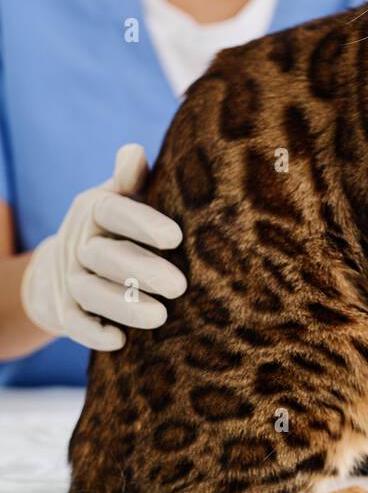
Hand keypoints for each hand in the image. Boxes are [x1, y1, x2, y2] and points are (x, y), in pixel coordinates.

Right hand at [20, 144, 186, 350]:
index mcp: (94, 208)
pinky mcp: (63, 310)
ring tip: (160, 316)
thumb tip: (133, 152)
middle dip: (142, 270)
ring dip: (123, 305)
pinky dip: (93, 332)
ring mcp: (68, 277)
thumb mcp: (120, 197)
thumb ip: (131, 179)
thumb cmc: (113, 226)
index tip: (176, 237)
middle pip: (104, 255)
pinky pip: (73, 323)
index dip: (143, 223)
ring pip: (89, 291)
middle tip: (180, 285)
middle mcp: (77, 241)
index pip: (115, 212)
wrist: (62, 265)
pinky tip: (119, 341)